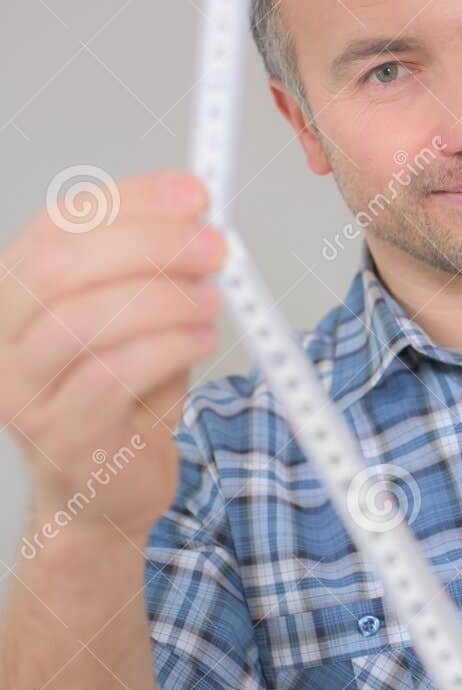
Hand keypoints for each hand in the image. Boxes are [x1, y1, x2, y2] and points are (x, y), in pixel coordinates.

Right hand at [0, 170, 226, 541]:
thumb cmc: (119, 400)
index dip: (129, 201)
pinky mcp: (58, 437)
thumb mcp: (131, 319)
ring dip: (164, 299)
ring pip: (84, 320)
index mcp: (10, 295)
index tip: (193, 194)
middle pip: (62, 266)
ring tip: (212, 299)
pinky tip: (201, 338)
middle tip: (212, 246)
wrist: (105, 494)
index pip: (57, 226)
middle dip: (149, 244)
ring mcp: (19, 392)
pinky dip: (170, 346)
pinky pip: (113, 374)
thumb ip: (151, 268)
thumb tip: (198, 216)